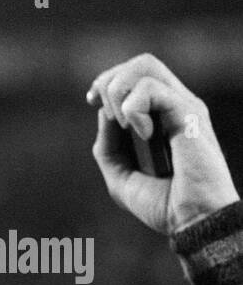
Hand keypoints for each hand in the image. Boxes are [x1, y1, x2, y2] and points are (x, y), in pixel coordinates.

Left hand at [89, 53, 238, 234]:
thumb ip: (108, 148)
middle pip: (141, 62)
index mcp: (163, 118)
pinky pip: (151, 89)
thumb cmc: (165, 205)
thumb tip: (101, 114)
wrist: (193, 222)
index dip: (107, 82)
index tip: (92, 102)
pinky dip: (133, 109)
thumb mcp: (122, 177)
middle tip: (105, 113)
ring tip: (124, 125)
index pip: (136, 76)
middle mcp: (176, 106)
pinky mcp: (189, 113)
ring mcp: (184, 107)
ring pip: (145, 65)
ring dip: (119, 93)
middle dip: (110, 81)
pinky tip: (142, 133)